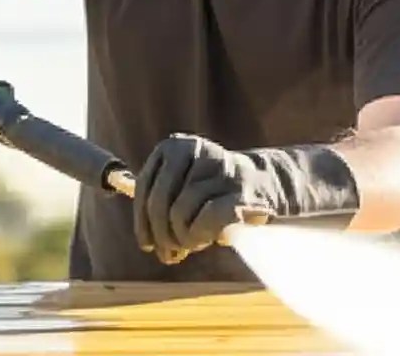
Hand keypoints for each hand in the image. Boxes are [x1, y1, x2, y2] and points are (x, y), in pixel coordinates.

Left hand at [133, 133, 360, 263]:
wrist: (267, 183)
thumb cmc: (216, 189)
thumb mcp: (184, 184)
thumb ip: (160, 195)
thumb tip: (133, 213)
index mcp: (176, 146)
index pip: (144, 187)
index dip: (142, 222)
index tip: (147, 244)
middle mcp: (196, 150)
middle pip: (160, 201)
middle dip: (161, 235)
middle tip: (167, 253)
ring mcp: (219, 168)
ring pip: (181, 211)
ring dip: (182, 237)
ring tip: (190, 245)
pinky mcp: (238, 189)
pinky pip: (206, 218)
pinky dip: (199, 234)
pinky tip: (204, 241)